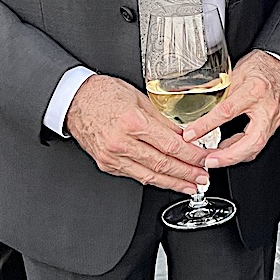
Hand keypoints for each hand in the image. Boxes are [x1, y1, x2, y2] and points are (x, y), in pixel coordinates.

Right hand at [64, 74, 209, 193]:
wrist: (74, 100)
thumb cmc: (104, 94)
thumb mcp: (139, 98)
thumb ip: (163, 119)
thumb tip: (185, 134)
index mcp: (133, 123)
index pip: (170, 145)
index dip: (191, 155)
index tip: (205, 158)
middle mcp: (122, 143)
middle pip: (163, 164)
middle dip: (187, 173)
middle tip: (203, 178)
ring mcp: (113, 157)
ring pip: (150, 176)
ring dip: (173, 183)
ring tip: (190, 186)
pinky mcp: (107, 164)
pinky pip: (136, 175)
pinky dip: (154, 180)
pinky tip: (167, 182)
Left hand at [180, 50, 279, 168]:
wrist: (279, 66)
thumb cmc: (260, 67)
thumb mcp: (235, 73)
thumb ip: (219, 91)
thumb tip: (197, 102)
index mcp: (254, 91)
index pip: (227, 111)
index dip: (206, 125)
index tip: (191, 133)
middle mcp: (266, 108)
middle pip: (251, 142)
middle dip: (229, 156)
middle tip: (210, 160)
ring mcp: (272, 120)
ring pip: (255, 147)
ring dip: (234, 156)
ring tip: (214, 157)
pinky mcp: (273, 126)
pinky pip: (257, 143)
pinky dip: (241, 150)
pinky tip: (228, 148)